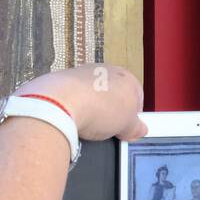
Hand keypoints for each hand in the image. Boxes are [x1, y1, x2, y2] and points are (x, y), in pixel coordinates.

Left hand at [16, 63, 145, 141]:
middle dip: (109, 112)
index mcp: (126, 76)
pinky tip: (70, 119)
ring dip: (89, 109)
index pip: (135, 97)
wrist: (61, 102)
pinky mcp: (61, 81)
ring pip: (90, 95)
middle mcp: (104, 70)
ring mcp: (81, 73)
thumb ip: (136, 127)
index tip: (124, 129)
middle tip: (105, 129)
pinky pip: (71, 97)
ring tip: (85, 125)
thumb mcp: (127, 126)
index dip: (130, 116)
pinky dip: (71, 108)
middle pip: (111, 95)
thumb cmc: (99, 108)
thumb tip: (139, 129)